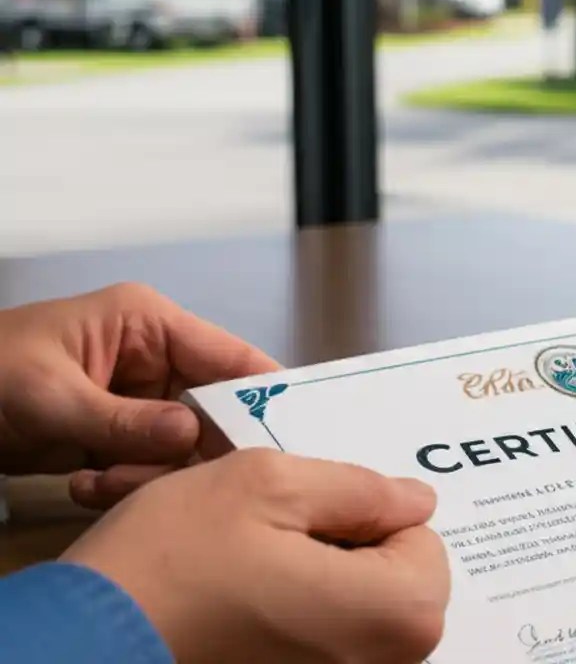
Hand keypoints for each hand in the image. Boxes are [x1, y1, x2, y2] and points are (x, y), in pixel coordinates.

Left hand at [0, 283, 276, 506]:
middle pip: (214, 412)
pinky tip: (85, 484)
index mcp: (148, 325)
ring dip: (150, 476)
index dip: (264, 396)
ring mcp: (140, 401)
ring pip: (185, 449)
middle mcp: (155, 360)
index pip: (230, 357)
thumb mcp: (52, 398)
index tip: (286, 440)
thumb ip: (124, 421)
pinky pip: (152, 468)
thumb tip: (191, 436)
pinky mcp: (122, 437)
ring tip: (99, 481)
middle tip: (149, 475)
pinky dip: (127, 486)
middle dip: (189, 453)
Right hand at [62, 449, 450, 663]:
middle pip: (400, 577)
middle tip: (274, 537)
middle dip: (350, 545)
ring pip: (362, 608)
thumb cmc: (177, 560)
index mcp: (400, 613)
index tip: (302, 516)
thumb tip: (417, 500)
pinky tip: (244, 601)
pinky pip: (329, 638)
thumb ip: (361, 489)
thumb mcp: (269, 485)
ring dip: (321, 577)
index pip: (421, 535)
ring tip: (252, 568)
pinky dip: (299, 614)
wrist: (81, 647)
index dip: (363, 512)